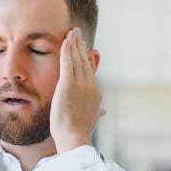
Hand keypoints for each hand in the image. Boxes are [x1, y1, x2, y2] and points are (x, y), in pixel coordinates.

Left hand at [50, 27, 105, 153]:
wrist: (75, 139)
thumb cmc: (80, 133)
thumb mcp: (91, 121)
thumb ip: (97, 113)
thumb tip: (104, 112)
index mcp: (96, 95)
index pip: (90, 72)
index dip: (87, 59)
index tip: (85, 49)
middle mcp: (91, 87)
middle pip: (85, 62)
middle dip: (81, 46)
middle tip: (78, 34)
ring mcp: (80, 85)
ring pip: (77, 59)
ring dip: (74, 43)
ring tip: (72, 32)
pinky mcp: (68, 85)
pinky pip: (68, 63)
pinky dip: (67, 50)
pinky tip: (66, 40)